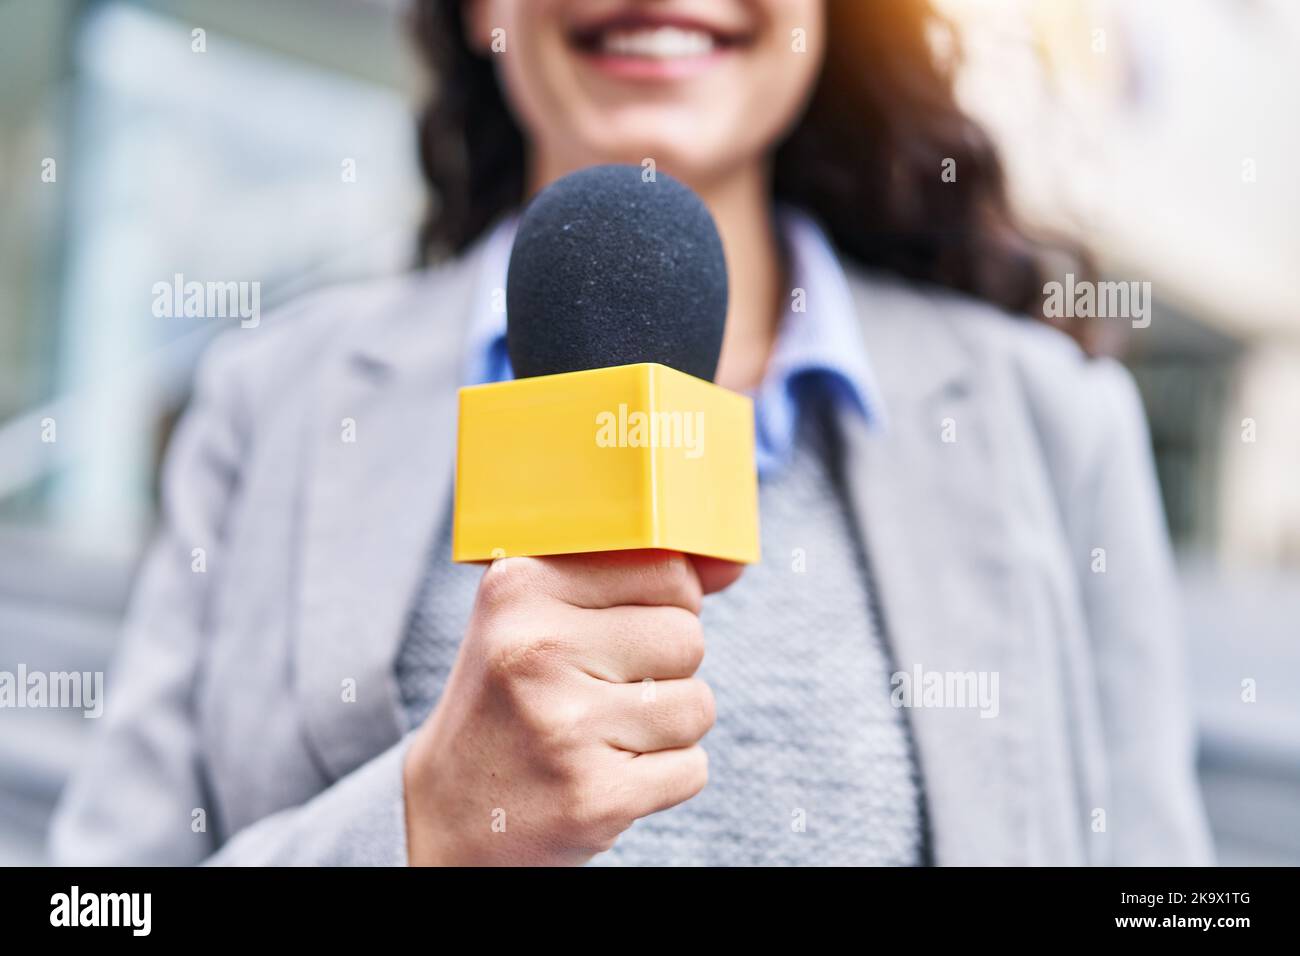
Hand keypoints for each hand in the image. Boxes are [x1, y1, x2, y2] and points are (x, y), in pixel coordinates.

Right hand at [402, 549, 741, 864]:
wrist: (444, 816)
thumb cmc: (512, 699)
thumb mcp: (538, 616)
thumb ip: (632, 578)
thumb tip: (732, 562)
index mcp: (520, 587)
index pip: (668, 571)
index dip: (663, 608)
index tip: (614, 638)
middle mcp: (536, 649)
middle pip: (689, 638)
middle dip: (664, 671)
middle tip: (598, 694)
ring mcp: (564, 726)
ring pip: (699, 706)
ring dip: (666, 729)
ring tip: (600, 736)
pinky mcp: (594, 797)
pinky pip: (693, 769)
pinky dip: (663, 780)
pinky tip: (603, 775)